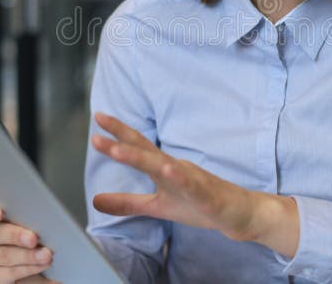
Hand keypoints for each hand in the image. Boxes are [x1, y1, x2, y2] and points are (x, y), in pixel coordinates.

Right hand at [0, 195, 60, 283]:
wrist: (50, 263)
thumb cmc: (43, 234)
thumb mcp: (37, 218)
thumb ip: (30, 211)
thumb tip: (40, 207)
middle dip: (15, 235)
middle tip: (33, 238)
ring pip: (2, 255)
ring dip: (27, 255)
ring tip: (46, 254)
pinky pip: (8, 273)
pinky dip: (28, 268)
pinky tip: (41, 264)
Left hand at [91, 112, 262, 241]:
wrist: (237, 214)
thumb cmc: (198, 205)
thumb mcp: (157, 207)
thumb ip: (127, 203)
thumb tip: (95, 200)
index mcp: (163, 168)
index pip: (138, 146)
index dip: (117, 134)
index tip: (98, 117)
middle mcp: (175, 167)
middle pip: (145, 150)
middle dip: (121, 138)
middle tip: (99, 124)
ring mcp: (191, 179)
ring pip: (164, 166)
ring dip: (141, 158)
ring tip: (118, 150)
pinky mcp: (206, 196)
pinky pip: (192, 186)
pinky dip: (180, 177)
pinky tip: (168, 169)